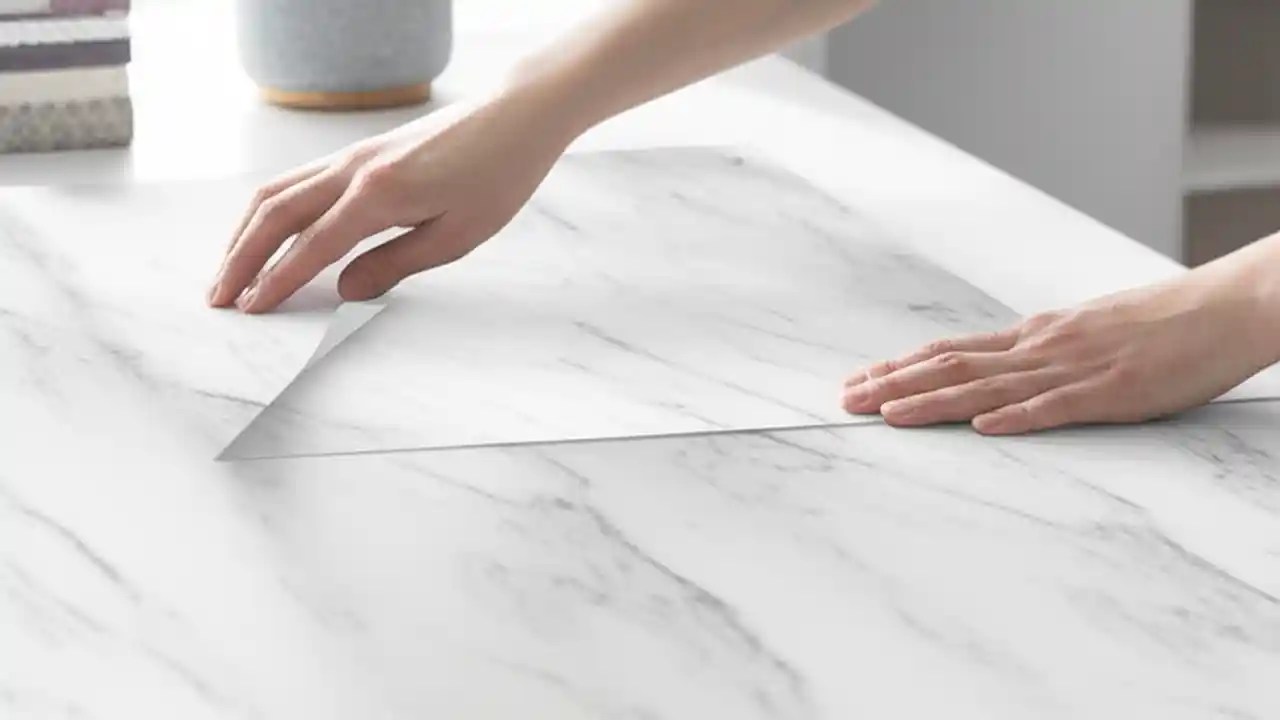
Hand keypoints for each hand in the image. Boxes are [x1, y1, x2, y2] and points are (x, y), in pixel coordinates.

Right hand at [208, 89, 576, 312]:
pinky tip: (268, 232)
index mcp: (378, 195)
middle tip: (218, 298)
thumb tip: (344, 292)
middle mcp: (353, 170)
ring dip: (246, 232)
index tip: (249, 310)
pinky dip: (271, 210)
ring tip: (230, 270)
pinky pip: (299, 180)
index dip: (277, 282)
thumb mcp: (456, 236)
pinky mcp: (361, 153)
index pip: (311, 247)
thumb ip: (395, 264)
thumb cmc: (497, 177)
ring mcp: (353, 156)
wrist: (515, 117)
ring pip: (278, 191)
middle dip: (241, 259)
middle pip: (274, 214)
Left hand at [841, 263, 1279, 434]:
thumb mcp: (1087, 330)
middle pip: (953, 366)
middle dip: (895, 385)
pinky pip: (1058, 407)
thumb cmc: (1160, 321)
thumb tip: (1001, 363)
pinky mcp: (1113, 391)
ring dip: (934, 402)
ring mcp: (1075, 368)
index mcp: (1036, 336)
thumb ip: (1042, 350)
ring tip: (887, 414)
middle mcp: (1042, 347)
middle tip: (846, 400)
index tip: (860, 380)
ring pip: (989, 386)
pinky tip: (982, 427)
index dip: (901, 367)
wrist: (1226, 305)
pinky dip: (1017, 417)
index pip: (952, 351)